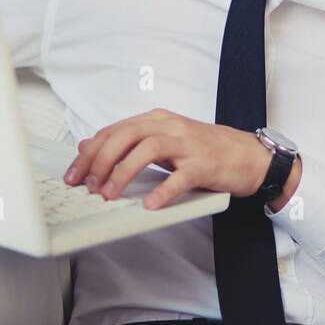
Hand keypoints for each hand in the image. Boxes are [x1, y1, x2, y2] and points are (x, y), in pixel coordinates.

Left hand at [62, 108, 271, 210]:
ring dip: (124, 171)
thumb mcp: (163, 140)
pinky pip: (181, 176)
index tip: (74, 174)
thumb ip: (129, 142)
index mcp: (158, 120)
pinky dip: (163, 190)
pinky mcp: (206, 164)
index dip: (90, 152)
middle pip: (127, 134)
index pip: (115, 130)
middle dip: (101, 160)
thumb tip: (88, 145)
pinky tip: (150, 205)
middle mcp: (171, 127)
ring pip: (149, 148)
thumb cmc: (205, 150)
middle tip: (87, 185)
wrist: (250, 156)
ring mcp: (189, 144)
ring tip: (110, 194)